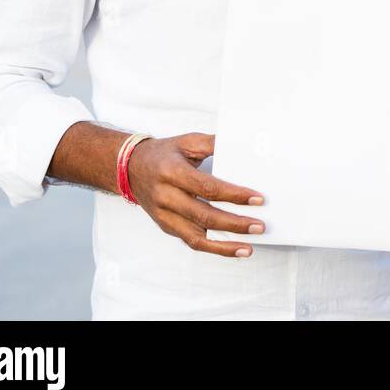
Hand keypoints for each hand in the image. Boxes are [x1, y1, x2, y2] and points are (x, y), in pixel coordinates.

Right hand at [126, 132, 264, 257]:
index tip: (257, 199)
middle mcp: (166, 196)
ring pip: (195, 237)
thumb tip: (243, 146)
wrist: (130, 168)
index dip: (234, 195)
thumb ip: (214, 143)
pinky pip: (190, 240)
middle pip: (204, 215)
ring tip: (248, 248)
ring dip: (223, 245)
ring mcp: (163, 215)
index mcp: (172, 172)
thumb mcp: (187, 141)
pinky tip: (231, 248)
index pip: (208, 188)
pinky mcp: (165, 226)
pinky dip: (211, 247)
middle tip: (259, 226)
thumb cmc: (163, 153)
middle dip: (234, 224)